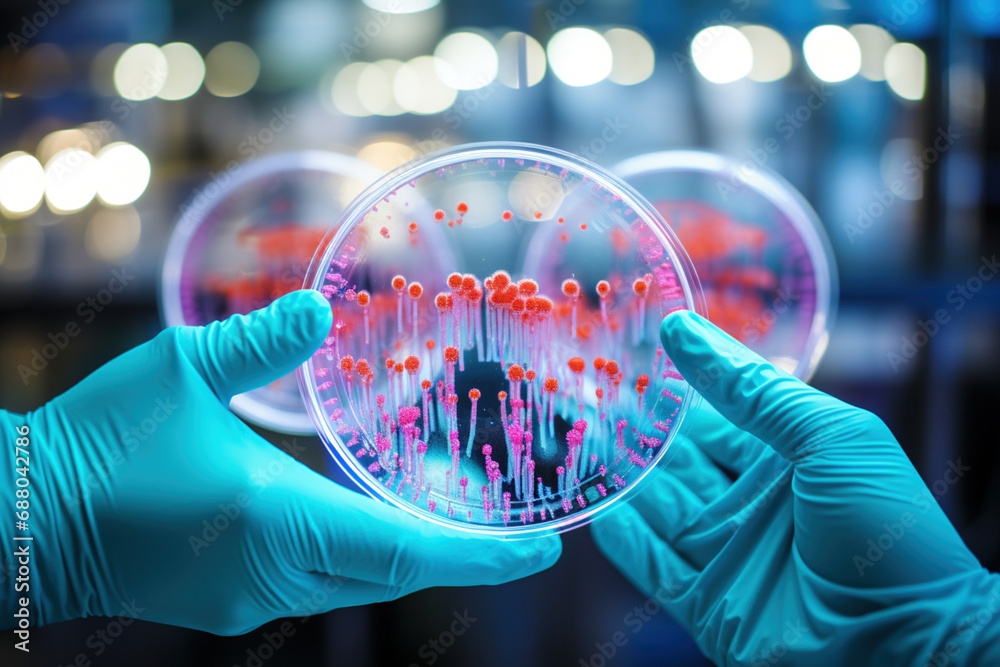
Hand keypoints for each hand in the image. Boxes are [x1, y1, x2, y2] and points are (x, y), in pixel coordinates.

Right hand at [2, 290, 559, 634]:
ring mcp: (251, 598)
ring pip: (359, 583)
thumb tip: (323, 311)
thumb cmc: (98, 443)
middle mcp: (273, 572)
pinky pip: (321, 584)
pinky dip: (364, 559)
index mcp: (272, 517)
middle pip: (393, 573)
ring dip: (414, 557)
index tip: (541, 551)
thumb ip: (261, 342)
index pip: (402, 550)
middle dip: (464, 558)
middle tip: (526, 538)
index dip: (479, 555)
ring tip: (467, 527)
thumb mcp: (180, 370)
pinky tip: (377, 530)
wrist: (23, 521)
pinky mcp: (230, 604)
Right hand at [591, 310, 999, 665]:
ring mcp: (730, 556)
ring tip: (581, 446)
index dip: (676, 394)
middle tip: (587, 402)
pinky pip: (654, 568)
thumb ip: (750, 387)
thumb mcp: (826, 436)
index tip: (630, 362)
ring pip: (661, 511)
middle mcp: (754, 506)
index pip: (718, 419)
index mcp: (787, 462)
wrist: (905, 644)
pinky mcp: (709, 604)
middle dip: (640, 436)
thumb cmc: (884, 529)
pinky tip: (599, 510)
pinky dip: (626, 542)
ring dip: (625, 481)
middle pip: (681, 465)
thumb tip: (683, 328)